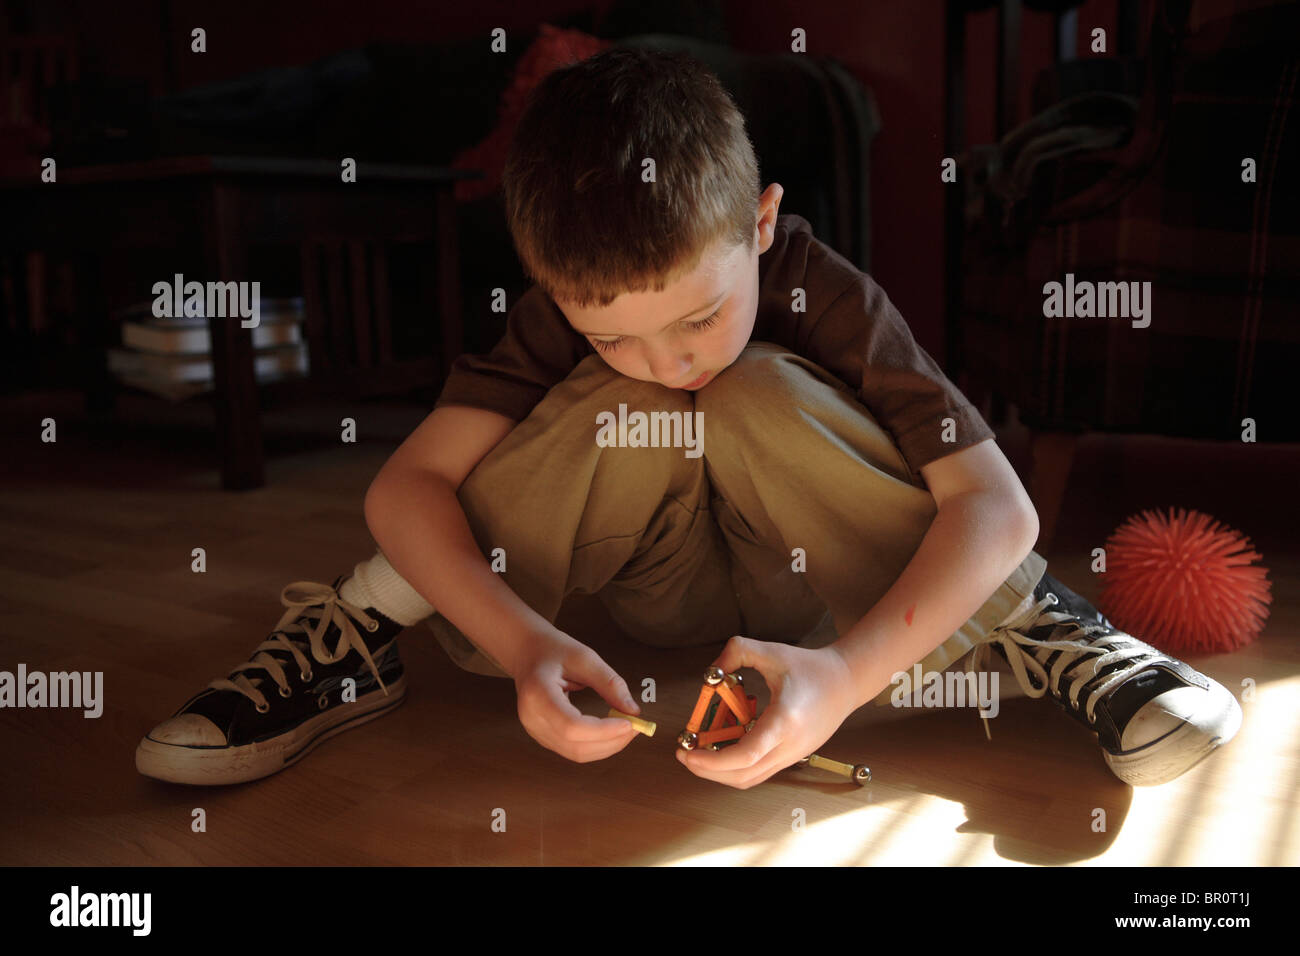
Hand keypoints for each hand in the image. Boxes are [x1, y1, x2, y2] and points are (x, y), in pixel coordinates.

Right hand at [511, 625, 642, 762]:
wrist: (527, 652)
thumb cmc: (554, 650)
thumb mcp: (584, 657)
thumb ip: (609, 683)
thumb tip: (634, 711)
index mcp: (537, 694)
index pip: (572, 726)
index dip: (603, 731)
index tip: (631, 723)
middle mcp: (532, 719)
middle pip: (575, 746)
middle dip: (611, 742)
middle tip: (638, 727)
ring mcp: (534, 731)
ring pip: (576, 753)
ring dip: (607, 746)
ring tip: (628, 728)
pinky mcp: (543, 736)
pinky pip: (573, 749)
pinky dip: (597, 744)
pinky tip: (611, 730)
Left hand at [676, 636, 859, 788]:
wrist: (846, 682)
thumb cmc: (810, 667)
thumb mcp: (771, 651)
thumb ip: (737, 652)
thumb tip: (710, 673)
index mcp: (784, 721)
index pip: (746, 755)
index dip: (712, 760)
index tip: (687, 752)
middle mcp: (789, 746)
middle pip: (743, 776)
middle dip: (707, 770)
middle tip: (684, 753)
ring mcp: (792, 756)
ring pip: (750, 778)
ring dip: (720, 771)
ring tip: (699, 750)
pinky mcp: (792, 757)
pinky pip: (758, 770)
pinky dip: (735, 764)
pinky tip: (722, 744)